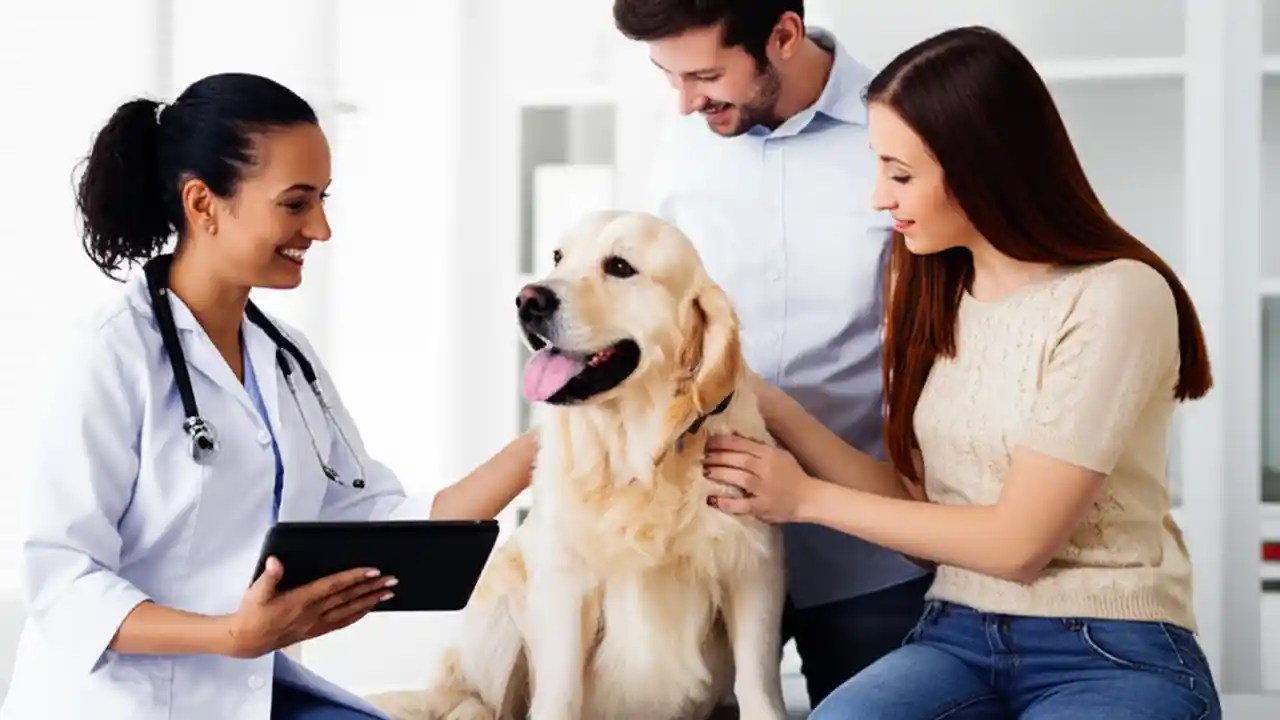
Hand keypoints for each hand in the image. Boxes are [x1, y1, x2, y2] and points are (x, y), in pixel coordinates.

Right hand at [221, 557, 396, 657]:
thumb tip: (276, 561)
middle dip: (371, 588)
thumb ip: (268, 576)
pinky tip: (368, 609)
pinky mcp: (314, 631)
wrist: (246, 641)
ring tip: (387, 594)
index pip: (333, 586)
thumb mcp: (255, 592)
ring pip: (349, 611)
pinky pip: (342, 623)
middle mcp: (312, 613)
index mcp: (300, 600)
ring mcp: (315, 624)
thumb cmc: (252, 614)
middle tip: (391, 580)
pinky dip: (357, 615)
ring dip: (370, 601)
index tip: (373, 571)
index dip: (354, 577)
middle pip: (348, 598)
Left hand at [703, 434, 821, 522]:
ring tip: (706, 471)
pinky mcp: (760, 507)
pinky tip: (712, 499)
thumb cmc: (793, 475)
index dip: (724, 442)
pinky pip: (741, 504)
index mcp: (769, 454)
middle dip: (718, 456)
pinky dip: (726, 502)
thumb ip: (761, 449)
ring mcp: (762, 489)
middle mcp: (765, 469)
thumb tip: (736, 441)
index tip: (709, 441)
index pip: (743, 444)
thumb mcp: (780, 455)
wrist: (810, 498)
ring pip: (737, 477)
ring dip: (719, 473)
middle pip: (738, 459)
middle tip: (703, 456)